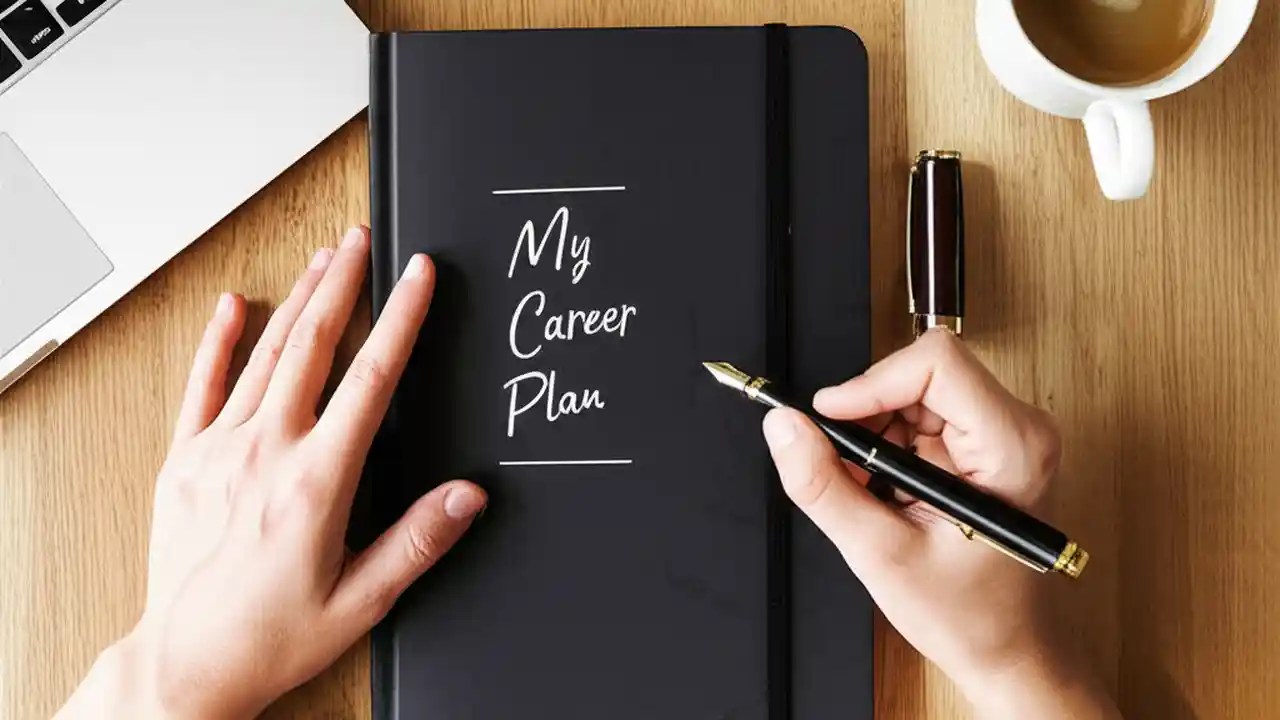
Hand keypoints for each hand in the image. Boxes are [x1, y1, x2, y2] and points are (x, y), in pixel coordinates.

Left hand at [57, 227, 485, 719]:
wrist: (186, 663)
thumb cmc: (272, 636)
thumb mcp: (363, 598)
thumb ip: (419, 540)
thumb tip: (468, 494)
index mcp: (317, 482)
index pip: (371, 378)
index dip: (400, 318)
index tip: (417, 276)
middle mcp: (266, 453)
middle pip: (313, 346)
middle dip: (344, 285)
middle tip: (362, 241)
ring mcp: (219, 452)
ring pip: (265, 356)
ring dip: (298, 301)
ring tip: (323, 260)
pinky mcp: (183, 461)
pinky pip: (202, 386)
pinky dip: (218, 342)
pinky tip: (233, 306)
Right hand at [762, 330, 1118, 718]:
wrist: (1007, 651)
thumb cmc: (969, 615)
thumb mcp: (880, 554)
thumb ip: (823, 486)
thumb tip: (783, 427)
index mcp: (1011, 448)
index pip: (936, 363)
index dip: (871, 382)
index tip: (828, 416)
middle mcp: (1016, 428)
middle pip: (919, 373)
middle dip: (867, 415)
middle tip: (843, 467)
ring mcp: (1000, 432)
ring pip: (911, 391)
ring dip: (873, 433)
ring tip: (869, 492)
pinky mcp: (981, 442)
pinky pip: (917, 414)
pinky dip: (884, 446)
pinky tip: (884, 491)